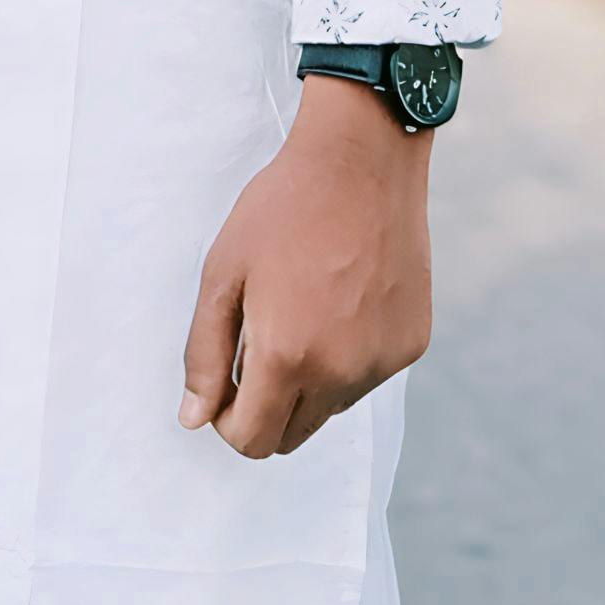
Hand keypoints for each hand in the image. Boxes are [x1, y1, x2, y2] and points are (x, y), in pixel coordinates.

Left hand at [179, 76, 433, 456]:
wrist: (360, 163)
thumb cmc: (282, 210)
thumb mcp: (223, 273)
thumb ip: (204, 353)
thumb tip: (193, 418)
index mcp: (288, 357)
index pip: (253, 440)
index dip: (227, 419)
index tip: (222, 379)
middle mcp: (342, 373)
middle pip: (291, 435)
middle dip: (264, 406)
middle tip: (254, 344)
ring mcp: (382, 362)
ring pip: (330, 406)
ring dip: (307, 381)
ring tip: (300, 308)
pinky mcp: (411, 345)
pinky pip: (366, 375)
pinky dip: (347, 356)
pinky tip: (340, 299)